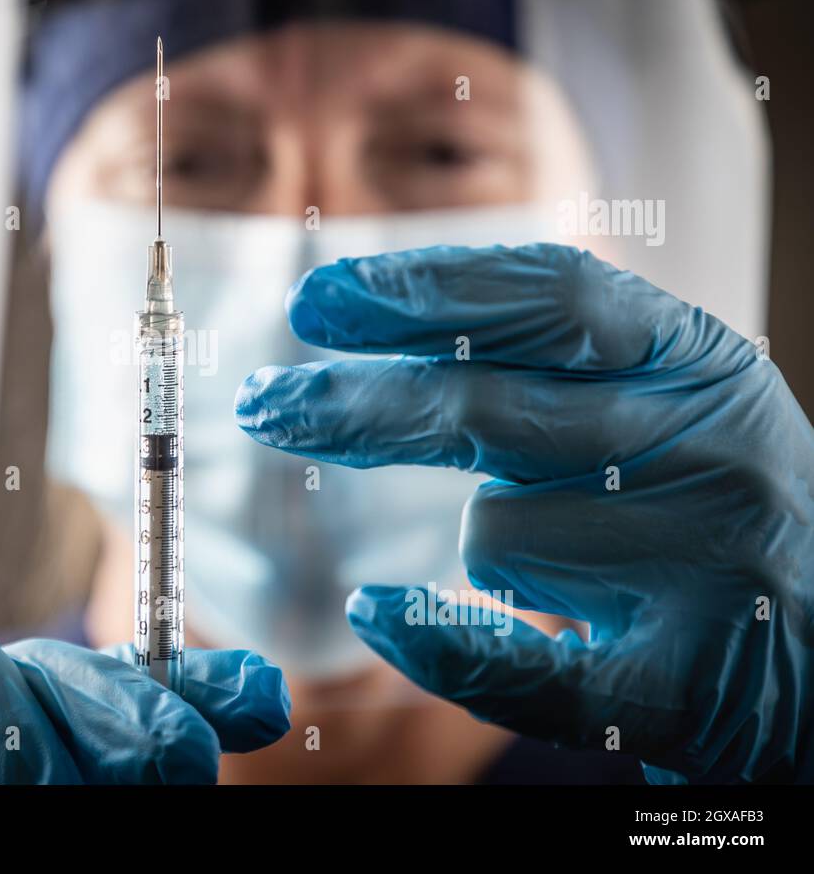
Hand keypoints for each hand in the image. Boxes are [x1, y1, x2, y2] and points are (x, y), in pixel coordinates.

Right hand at [0, 616, 289, 782]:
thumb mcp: (66, 805)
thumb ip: (144, 756)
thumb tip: (267, 691)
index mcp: (34, 718)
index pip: (108, 682)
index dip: (161, 701)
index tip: (202, 755)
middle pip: (42, 660)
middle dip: (107, 715)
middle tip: (157, 775)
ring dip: (2, 722)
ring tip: (32, 794)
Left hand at [236, 243, 813, 782]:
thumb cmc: (710, 502)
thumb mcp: (659, 397)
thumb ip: (544, 357)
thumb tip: (370, 319)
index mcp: (696, 363)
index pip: (547, 295)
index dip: (421, 290)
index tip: (321, 299)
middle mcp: (708, 448)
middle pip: (486, 407)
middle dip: (355, 405)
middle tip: (264, 403)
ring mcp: (703, 568)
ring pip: (496, 533)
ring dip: (488, 549)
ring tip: (565, 562)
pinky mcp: (683, 684)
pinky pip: (525, 663)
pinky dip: (444, 643)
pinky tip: (380, 612)